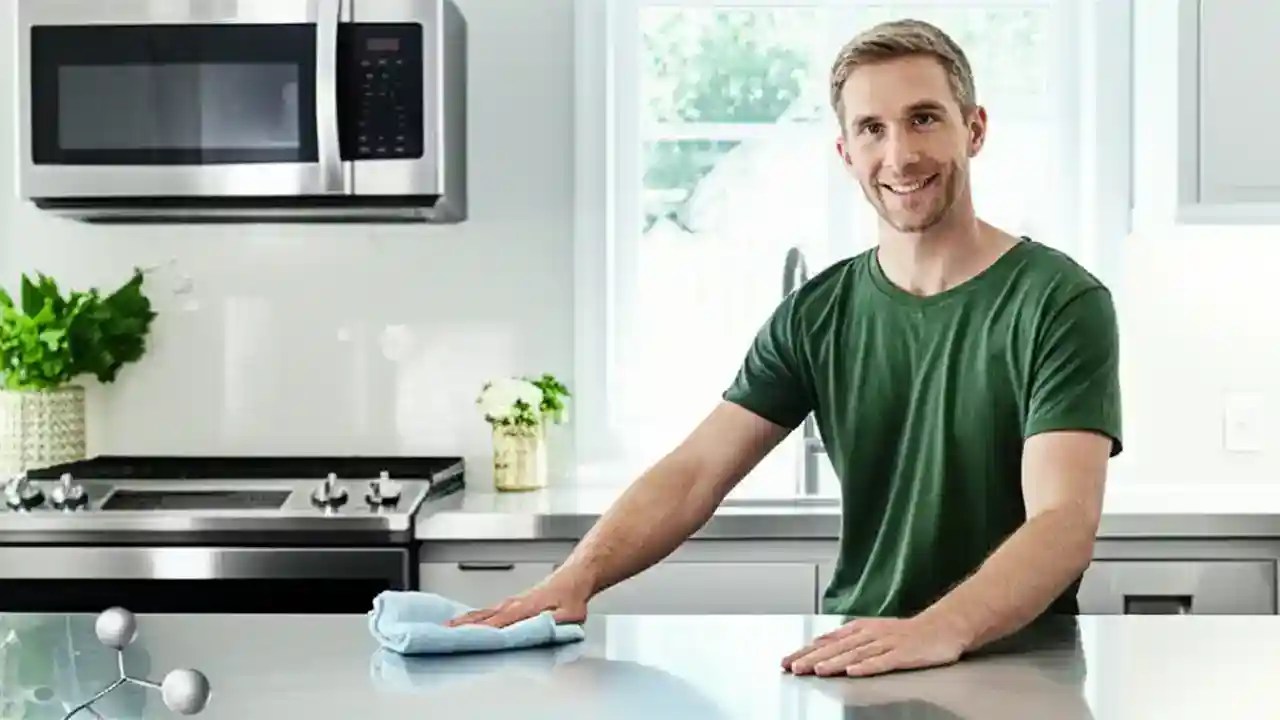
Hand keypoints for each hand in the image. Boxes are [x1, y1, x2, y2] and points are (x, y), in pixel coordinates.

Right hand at [443, 573, 590, 628]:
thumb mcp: (571, 614)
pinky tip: (462, 623)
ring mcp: (509, 603)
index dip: (480, 631)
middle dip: (461, 626)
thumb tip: (543, 631)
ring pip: (481, 613)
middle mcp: (512, 604)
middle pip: (482, 617)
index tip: (463, 638)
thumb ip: (557, 624)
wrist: (574, 577)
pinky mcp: (510, 604)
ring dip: (462, 621)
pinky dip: (472, 617)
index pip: (497, 622)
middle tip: (442, 634)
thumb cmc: (572, 596)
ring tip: (444, 630)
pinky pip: (486, 612)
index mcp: (524, 608)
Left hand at [781, 616, 968, 677]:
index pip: (827, 642)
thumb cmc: (906, 633)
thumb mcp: (872, 631)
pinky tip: (854, 672)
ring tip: (817, 670)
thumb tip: (818, 645)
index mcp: (860, 629)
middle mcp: (870, 634)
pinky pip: (884, 661)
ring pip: (856, 654)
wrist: (943, 626)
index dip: (806, 651)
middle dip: (814, 658)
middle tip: (794, 667)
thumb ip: (846, 639)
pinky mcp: (904, 654)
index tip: (786, 661)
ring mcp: (887, 644)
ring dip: (835, 662)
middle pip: (837, 648)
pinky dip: (868, 666)